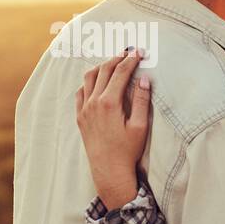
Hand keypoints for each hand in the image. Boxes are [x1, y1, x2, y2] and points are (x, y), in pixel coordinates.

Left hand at [75, 49, 151, 209]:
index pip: (120, 73)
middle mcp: (93, 102)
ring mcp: (84, 109)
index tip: (139, 53)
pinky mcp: (80, 117)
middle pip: (105, 71)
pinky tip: (97, 81)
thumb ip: (142, 100)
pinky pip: (80, 92)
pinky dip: (89, 82)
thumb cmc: (127, 150)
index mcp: (110, 103)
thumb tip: (144, 79)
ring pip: (89, 78)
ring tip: (114, 63)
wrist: (109, 171)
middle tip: (129, 52)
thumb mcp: (140, 126)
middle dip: (117, 58)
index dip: (131, 60)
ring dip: (102, 67)